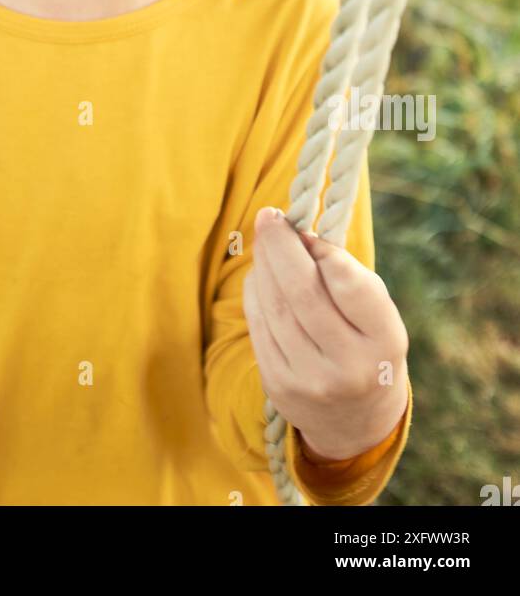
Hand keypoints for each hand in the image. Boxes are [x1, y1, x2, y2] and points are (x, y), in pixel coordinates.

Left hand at [242, 206, 409, 460]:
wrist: (356, 422)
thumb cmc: (367, 345)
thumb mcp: (377, 314)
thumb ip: (347, 276)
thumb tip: (298, 235)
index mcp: (384, 340)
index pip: (349, 284)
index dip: (323, 250)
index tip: (308, 230)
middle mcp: (349, 365)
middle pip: (302, 291)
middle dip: (279, 246)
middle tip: (268, 216)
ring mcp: (310, 379)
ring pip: (274, 305)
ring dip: (263, 265)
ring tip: (264, 240)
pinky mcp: (278, 385)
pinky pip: (258, 325)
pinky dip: (255, 292)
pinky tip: (259, 274)